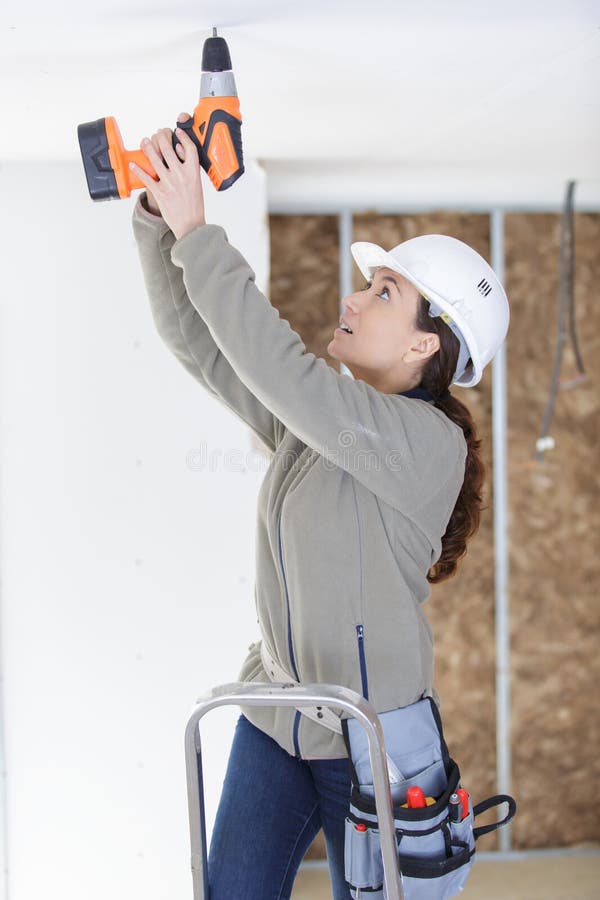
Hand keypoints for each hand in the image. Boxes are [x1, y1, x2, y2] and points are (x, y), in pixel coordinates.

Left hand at [131, 113, 205, 239]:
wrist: (190, 225)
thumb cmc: (194, 205)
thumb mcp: (197, 183)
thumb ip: (189, 168)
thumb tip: (178, 152)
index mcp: (193, 172)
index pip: (189, 147)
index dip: (182, 136)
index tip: (177, 131)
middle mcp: (181, 175)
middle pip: (168, 148)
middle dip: (161, 137)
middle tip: (157, 134)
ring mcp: (169, 183)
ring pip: (155, 159)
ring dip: (147, 147)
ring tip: (145, 141)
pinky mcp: (160, 192)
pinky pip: (146, 177)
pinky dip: (138, 169)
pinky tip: (133, 164)